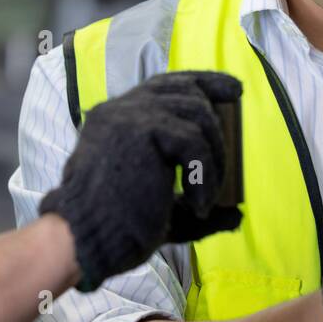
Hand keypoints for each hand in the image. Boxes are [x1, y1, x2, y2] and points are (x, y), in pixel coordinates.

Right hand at [39, 70, 242, 291]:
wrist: (85, 240)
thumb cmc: (118, 229)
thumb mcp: (166, 212)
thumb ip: (197, 204)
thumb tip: (237, 214)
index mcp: (118, 118)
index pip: (167, 84)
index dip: (204, 82)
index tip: (234, 90)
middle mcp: (121, 108)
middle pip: (186, 90)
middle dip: (218, 119)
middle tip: (229, 160)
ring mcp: (129, 115)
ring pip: (197, 114)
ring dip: (214, 157)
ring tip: (206, 196)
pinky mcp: (140, 129)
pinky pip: (193, 141)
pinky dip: (204, 175)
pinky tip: (197, 204)